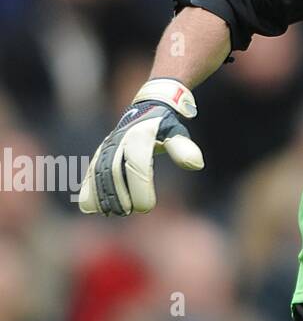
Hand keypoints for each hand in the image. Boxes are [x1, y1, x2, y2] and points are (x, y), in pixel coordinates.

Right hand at [78, 78, 202, 214]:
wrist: (146, 107)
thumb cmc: (165, 126)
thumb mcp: (177, 132)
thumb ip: (183, 148)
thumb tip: (196, 164)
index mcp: (140, 135)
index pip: (136, 164)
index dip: (139, 187)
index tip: (147, 207)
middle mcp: (119, 140)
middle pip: (114, 170)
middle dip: (118, 194)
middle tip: (127, 212)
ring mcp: (107, 146)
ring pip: (98, 171)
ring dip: (101, 195)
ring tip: (111, 213)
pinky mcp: (100, 152)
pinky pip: (90, 170)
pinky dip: (88, 188)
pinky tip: (89, 207)